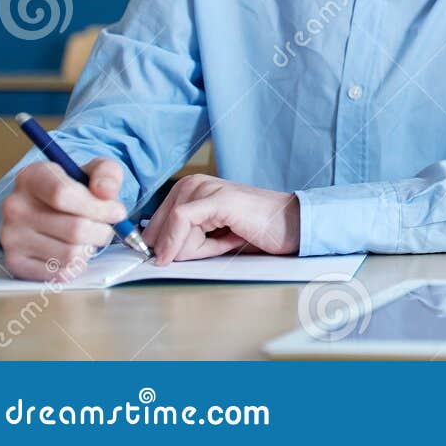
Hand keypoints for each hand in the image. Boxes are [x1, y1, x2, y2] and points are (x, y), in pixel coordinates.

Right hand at [0, 158, 128, 281]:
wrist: (48, 208)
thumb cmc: (76, 188)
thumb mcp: (95, 170)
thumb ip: (107, 174)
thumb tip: (106, 192)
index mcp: (32, 177)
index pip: (64, 195)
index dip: (99, 208)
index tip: (118, 212)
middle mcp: (15, 207)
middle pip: (74, 229)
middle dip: (102, 231)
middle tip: (105, 227)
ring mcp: (11, 237)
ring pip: (70, 254)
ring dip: (91, 248)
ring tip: (89, 238)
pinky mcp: (15, 262)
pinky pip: (59, 273)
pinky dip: (77, 265)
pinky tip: (76, 251)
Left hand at [141, 175, 299, 264]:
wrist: (291, 225)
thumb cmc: (254, 231)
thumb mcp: (209, 237)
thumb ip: (181, 239)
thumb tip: (153, 253)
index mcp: (189, 189)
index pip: (153, 226)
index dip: (160, 249)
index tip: (172, 263)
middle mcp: (193, 183)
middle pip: (158, 229)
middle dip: (180, 249)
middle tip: (218, 244)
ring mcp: (205, 188)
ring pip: (170, 229)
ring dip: (195, 248)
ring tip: (230, 237)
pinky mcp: (217, 198)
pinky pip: (180, 220)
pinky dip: (180, 241)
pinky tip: (210, 247)